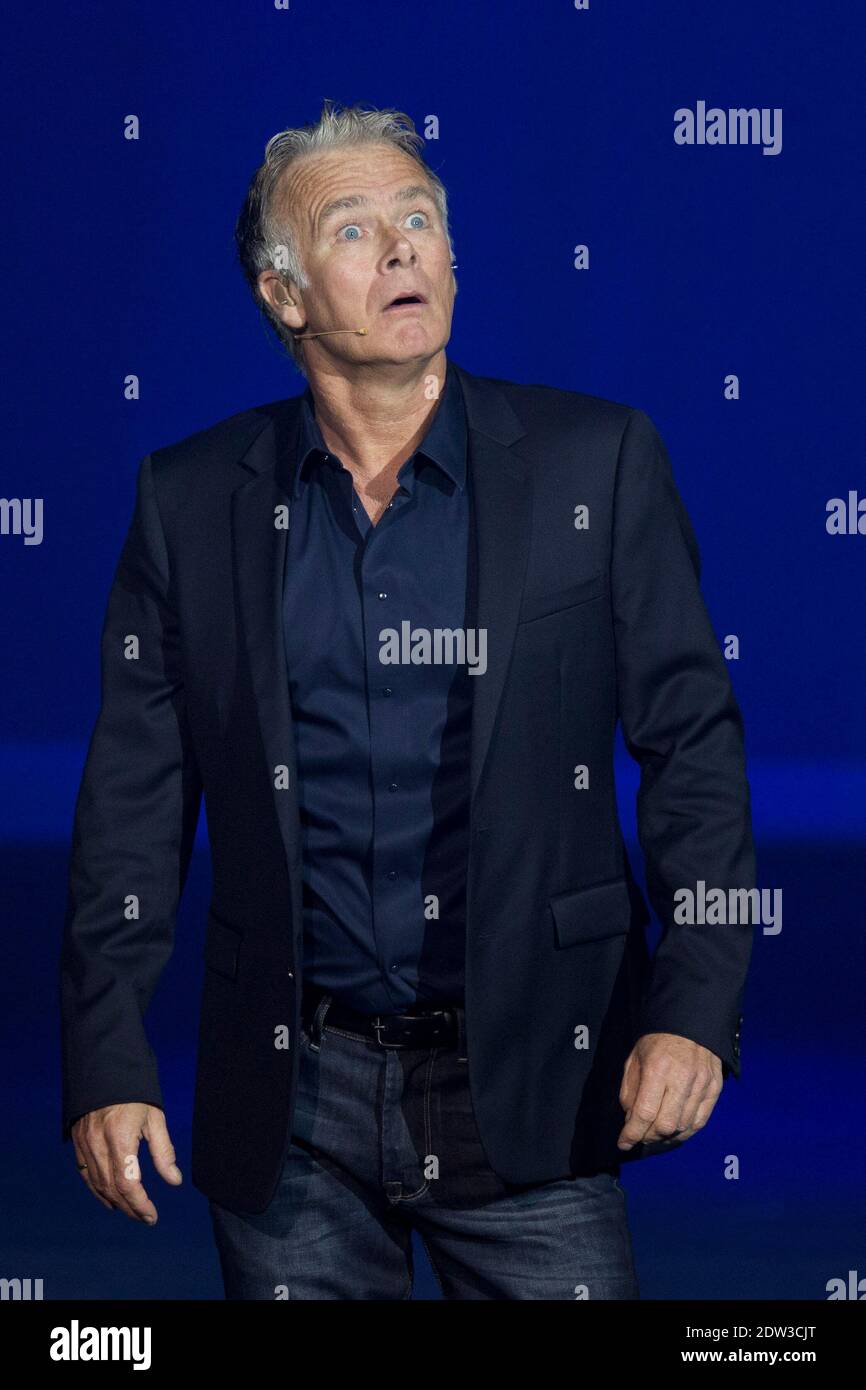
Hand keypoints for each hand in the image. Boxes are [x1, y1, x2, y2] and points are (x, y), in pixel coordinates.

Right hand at [71, 1103, 181, 1222]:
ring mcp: (85, 1145)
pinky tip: (109, 1198)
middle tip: (145, 1217)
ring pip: (97, 1185)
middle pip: (112, 1190)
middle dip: (130, 1208)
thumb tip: (174, 1180)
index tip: (152, 1217)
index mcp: (120, 1139)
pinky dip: (97, 1191)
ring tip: (131, 1211)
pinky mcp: (78, 1143)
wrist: (105, 1071)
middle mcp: (98, 1146)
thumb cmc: (135, 1094)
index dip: (140, 1205)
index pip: (128, 1184)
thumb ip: (164, 1151)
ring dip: (114, 1203)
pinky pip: (85, 1175)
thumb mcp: (155, 1118)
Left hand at [617, 1032, 722, 1149]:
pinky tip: (675, 1131)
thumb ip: (630, 1090)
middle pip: (665, 1125)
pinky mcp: (714, 1089)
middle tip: (640, 1135)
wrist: (691, 1023)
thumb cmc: (658, 1040)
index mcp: (657, 1069)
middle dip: (648, 1136)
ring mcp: (701, 1085)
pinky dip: (685, 1132)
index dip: (632, 1133)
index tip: (624, 1143)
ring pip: (683, 1127)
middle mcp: (681, 1080)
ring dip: (666, 1136)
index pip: (645, 1112)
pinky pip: (700, 1121)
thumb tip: (630, 1119)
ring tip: (655, 1133)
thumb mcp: (635, 1058)